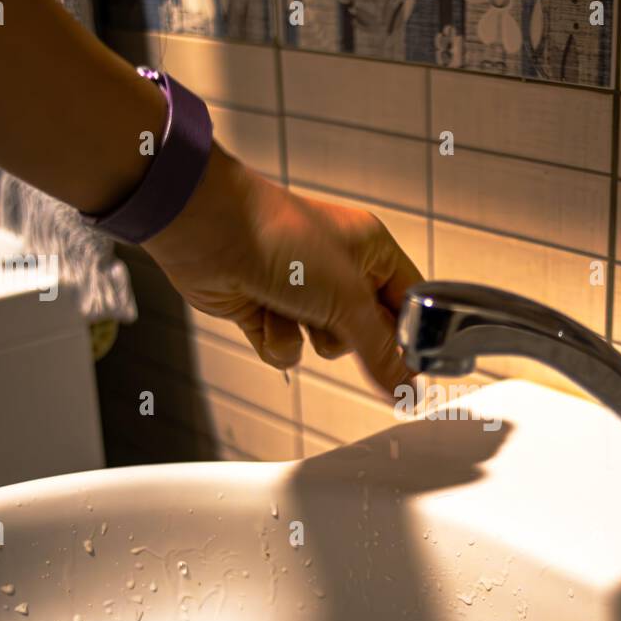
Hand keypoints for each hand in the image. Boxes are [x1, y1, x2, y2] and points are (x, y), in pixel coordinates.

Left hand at [143, 147, 420, 394]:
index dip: (409, 336)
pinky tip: (261, 314)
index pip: (407, 303)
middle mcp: (339, 270)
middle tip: (332, 317)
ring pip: (323, 345)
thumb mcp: (348, 300)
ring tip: (289, 305)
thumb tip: (408, 388)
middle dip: (344, 334)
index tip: (411, 369)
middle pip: (365, 333)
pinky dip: (275, 340)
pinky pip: (287, 349)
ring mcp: (301, 292)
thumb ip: (381, 351)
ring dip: (305, 337)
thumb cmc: (283, 241)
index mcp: (371, 250)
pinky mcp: (267, 311)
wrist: (209, 232)